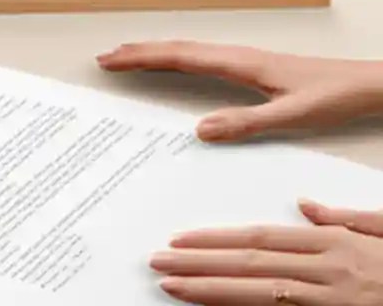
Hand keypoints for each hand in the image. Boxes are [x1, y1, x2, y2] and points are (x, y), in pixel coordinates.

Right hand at [97, 41, 382, 142]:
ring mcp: (244, 59)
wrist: (365, 83)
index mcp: (241, 63)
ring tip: (128, 56)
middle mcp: (238, 56)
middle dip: (139, 52)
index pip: (181, 57)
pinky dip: (177, 57)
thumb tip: (200, 129)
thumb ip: (245, 122)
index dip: (142, 58)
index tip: (112, 60)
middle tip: (105, 57)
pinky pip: (202, 57)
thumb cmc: (334, 95)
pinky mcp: (251, 67)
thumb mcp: (291, 114)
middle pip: (178, 48)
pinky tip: (175, 63)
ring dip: (155, 52)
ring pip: (189, 50)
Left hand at [150, 199, 382, 304]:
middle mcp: (329, 269)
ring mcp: (332, 298)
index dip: (217, 239)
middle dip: (198, 261)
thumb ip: (346, 219)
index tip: (179, 239)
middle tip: (155, 259)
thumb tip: (305, 206)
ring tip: (169, 284)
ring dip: (210, 289)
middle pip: (250, 262)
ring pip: (259, 292)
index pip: (262, 238)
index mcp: (336, 244)